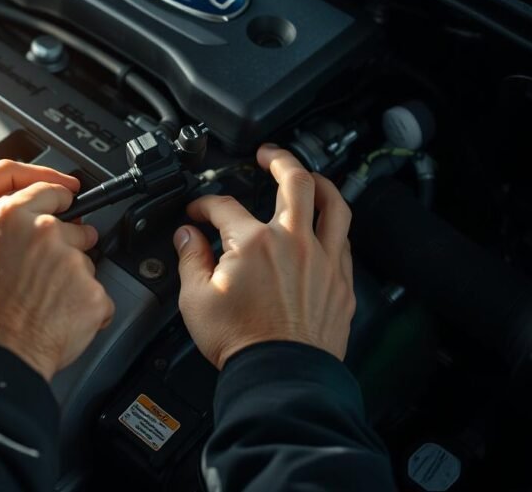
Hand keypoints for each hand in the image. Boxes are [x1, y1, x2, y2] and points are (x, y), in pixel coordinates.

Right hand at [0, 180, 113, 381]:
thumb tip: (2, 210)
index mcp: (10, 217)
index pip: (46, 192)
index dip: (56, 201)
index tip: (63, 205)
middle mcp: (44, 234)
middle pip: (71, 229)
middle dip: (63, 248)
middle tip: (44, 275)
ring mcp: (71, 263)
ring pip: (83, 265)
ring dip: (71, 281)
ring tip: (45, 305)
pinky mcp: (91, 294)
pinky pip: (97, 298)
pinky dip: (83, 310)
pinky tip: (59, 321)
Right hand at [174, 144, 354, 368]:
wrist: (281, 376)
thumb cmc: (242, 343)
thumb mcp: (195, 300)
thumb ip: (190, 260)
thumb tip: (187, 237)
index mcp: (253, 243)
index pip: (224, 207)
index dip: (205, 205)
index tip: (198, 212)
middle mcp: (293, 243)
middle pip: (295, 180)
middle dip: (279, 158)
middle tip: (268, 155)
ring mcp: (322, 260)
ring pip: (333, 203)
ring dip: (320, 182)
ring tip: (309, 176)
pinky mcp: (340, 281)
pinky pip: (344, 239)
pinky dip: (333, 225)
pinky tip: (325, 227)